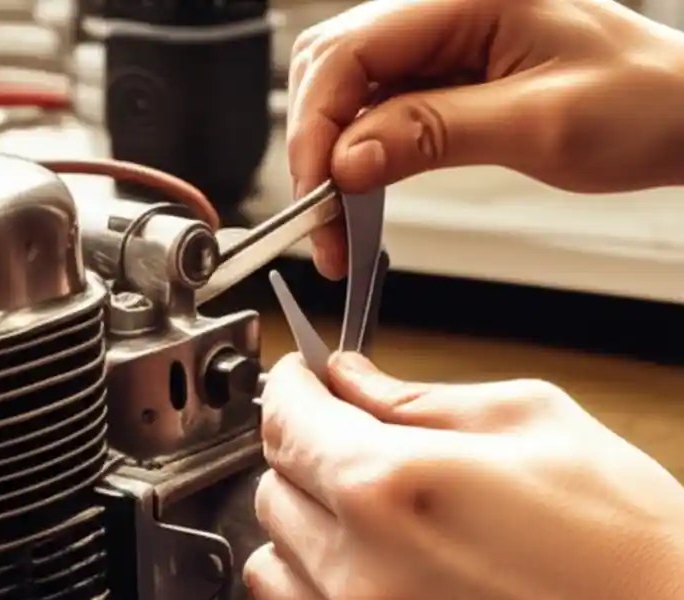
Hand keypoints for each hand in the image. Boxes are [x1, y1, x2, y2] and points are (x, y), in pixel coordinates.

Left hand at [245, 352, 683, 599]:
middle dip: (305, 454)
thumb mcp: (532, 421)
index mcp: (389, 488)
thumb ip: (416, 397)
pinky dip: (323, 592)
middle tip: (355, 443)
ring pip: (271, 564)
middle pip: (271, 489)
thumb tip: (351, 381)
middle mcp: (360, 570)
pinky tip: (384, 572)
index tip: (299, 381)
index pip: (283, 421)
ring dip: (303, 528)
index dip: (287, 388)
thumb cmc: (630, 546)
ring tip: (367, 515)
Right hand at [287, 0, 683, 277]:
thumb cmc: (646, 105)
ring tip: (338, 217)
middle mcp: (444, 8)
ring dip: (330, 152)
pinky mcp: (443, 73)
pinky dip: (359, 154)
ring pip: (344, 88)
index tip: (317, 189)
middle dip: (314, 142)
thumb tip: (346, 160)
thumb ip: (432, 135)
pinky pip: (376, 106)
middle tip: (322, 216)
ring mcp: (441, 39)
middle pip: (331, 64)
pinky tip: (361, 192)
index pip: (349, 50)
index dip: (317, 124)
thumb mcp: (539, 125)